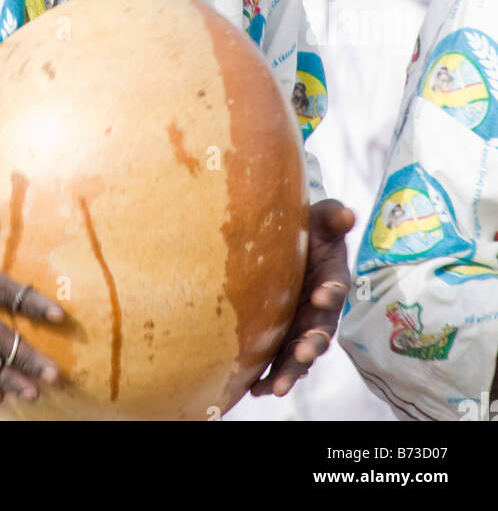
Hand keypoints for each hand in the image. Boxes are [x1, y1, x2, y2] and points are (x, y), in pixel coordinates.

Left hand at [251, 197, 353, 396]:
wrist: (286, 242)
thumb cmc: (307, 230)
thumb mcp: (320, 219)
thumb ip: (333, 216)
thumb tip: (348, 214)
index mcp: (332, 279)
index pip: (336, 287)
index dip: (331, 292)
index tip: (322, 294)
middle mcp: (320, 310)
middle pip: (321, 331)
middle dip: (313, 344)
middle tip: (305, 353)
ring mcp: (302, 326)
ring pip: (301, 353)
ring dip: (293, 370)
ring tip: (279, 386)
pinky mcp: (283, 338)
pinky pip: (278, 361)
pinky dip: (269, 377)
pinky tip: (256, 390)